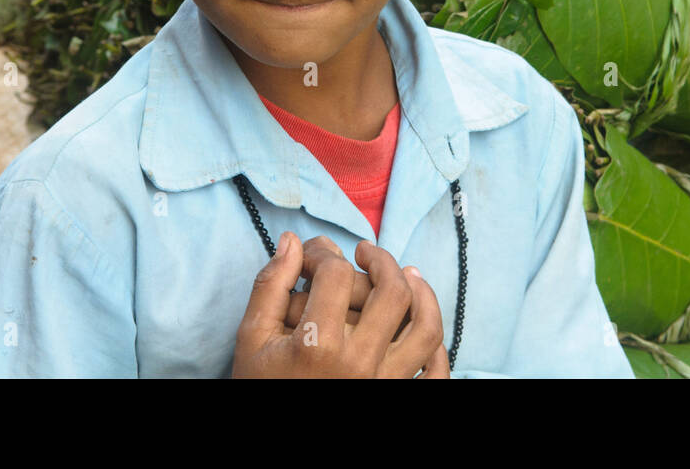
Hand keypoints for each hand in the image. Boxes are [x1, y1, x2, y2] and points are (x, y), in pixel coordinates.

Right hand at [231, 231, 449, 377]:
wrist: (276, 447)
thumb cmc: (260, 387)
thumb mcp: (252, 339)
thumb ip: (271, 286)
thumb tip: (292, 242)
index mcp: (317, 345)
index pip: (336, 275)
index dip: (323, 253)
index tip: (313, 256)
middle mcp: (357, 364)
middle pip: (392, 292)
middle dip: (381, 260)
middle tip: (364, 252)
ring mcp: (382, 383)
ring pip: (425, 328)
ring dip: (422, 293)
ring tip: (408, 275)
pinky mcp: (394, 398)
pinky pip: (435, 373)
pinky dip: (437, 345)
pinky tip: (421, 320)